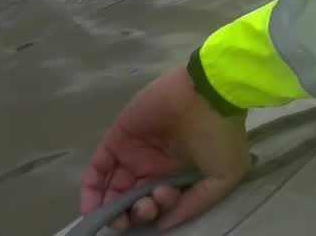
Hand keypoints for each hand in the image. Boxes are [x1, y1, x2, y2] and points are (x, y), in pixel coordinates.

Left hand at [80, 66, 250, 229]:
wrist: (209, 94)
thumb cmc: (221, 135)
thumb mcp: (223, 177)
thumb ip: (194, 204)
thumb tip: (164, 223)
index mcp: (178, 174)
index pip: (158, 202)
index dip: (157, 212)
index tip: (164, 206)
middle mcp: (154, 166)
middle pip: (133, 199)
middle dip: (134, 214)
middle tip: (144, 209)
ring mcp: (134, 153)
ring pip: (113, 188)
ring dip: (111, 207)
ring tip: (118, 216)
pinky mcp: (118, 139)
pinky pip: (98, 168)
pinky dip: (91, 189)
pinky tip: (92, 208)